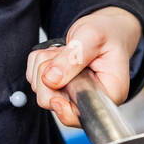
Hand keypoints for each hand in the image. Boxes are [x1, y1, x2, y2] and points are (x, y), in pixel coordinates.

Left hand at [26, 7, 141, 128]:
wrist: (105, 28)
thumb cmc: (107, 33)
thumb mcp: (93, 37)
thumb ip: (74, 58)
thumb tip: (52, 79)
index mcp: (109, 94)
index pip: (82, 115)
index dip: (63, 107)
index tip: (54, 89)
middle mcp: (89, 99)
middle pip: (51, 101)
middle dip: (49, 75)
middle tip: (65, 55)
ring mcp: (70, 95)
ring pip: (40, 89)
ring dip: (44, 66)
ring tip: (65, 52)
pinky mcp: (57, 88)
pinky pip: (33, 78)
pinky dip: (39, 63)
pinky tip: (58, 55)